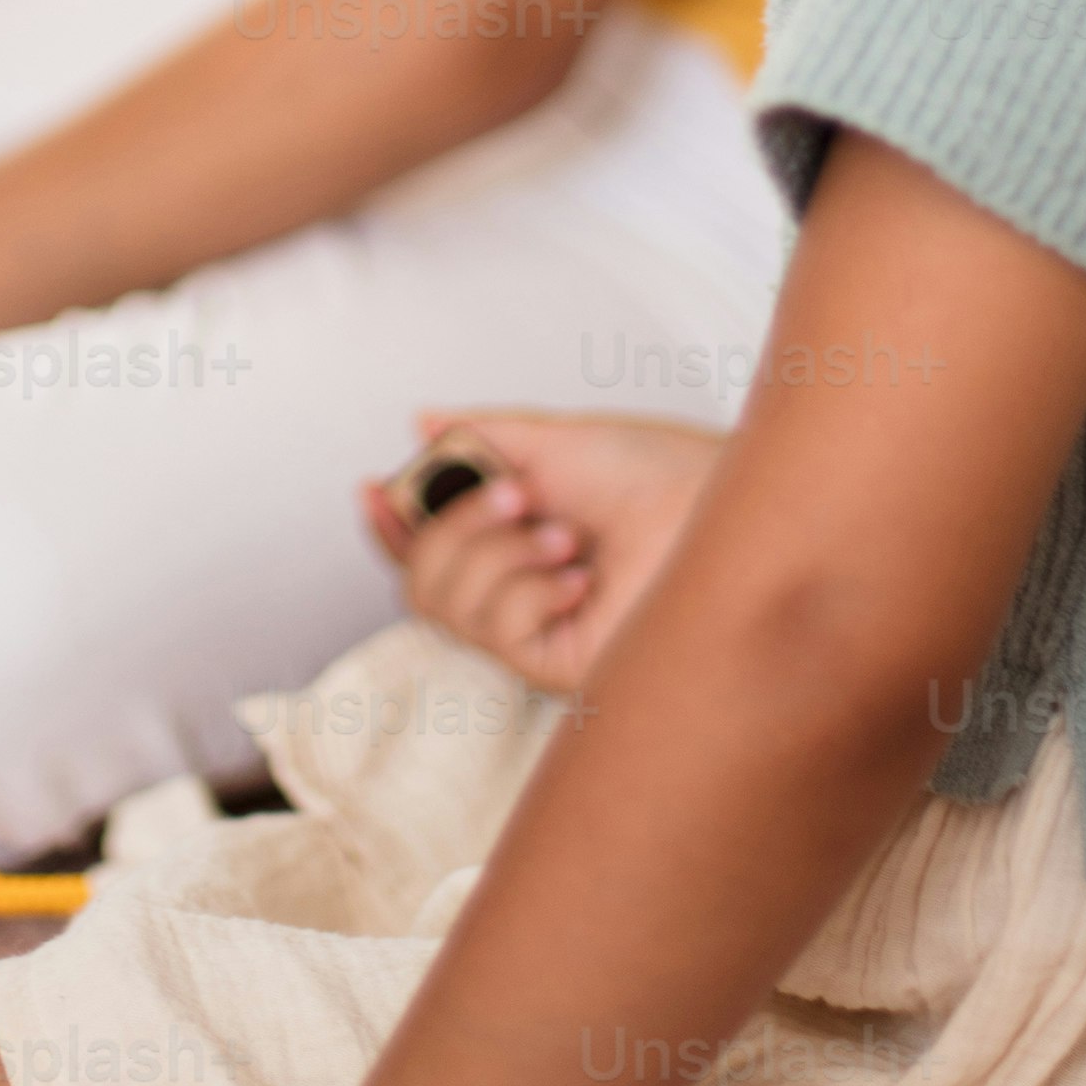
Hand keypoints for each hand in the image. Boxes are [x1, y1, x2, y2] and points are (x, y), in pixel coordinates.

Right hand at [362, 409, 722, 694]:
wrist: (712, 504)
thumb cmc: (656, 473)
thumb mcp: (555, 441)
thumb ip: (483, 438)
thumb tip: (426, 421)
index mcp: (516, 537)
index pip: (429, 548)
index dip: (390, 524)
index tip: (373, 485)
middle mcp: (521, 589)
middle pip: (421, 584)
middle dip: (449, 529)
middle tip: (511, 491)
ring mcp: (539, 632)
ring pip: (447, 607)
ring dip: (494, 552)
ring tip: (560, 531)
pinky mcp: (561, 664)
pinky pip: (496, 632)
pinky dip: (525, 589)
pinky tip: (575, 576)